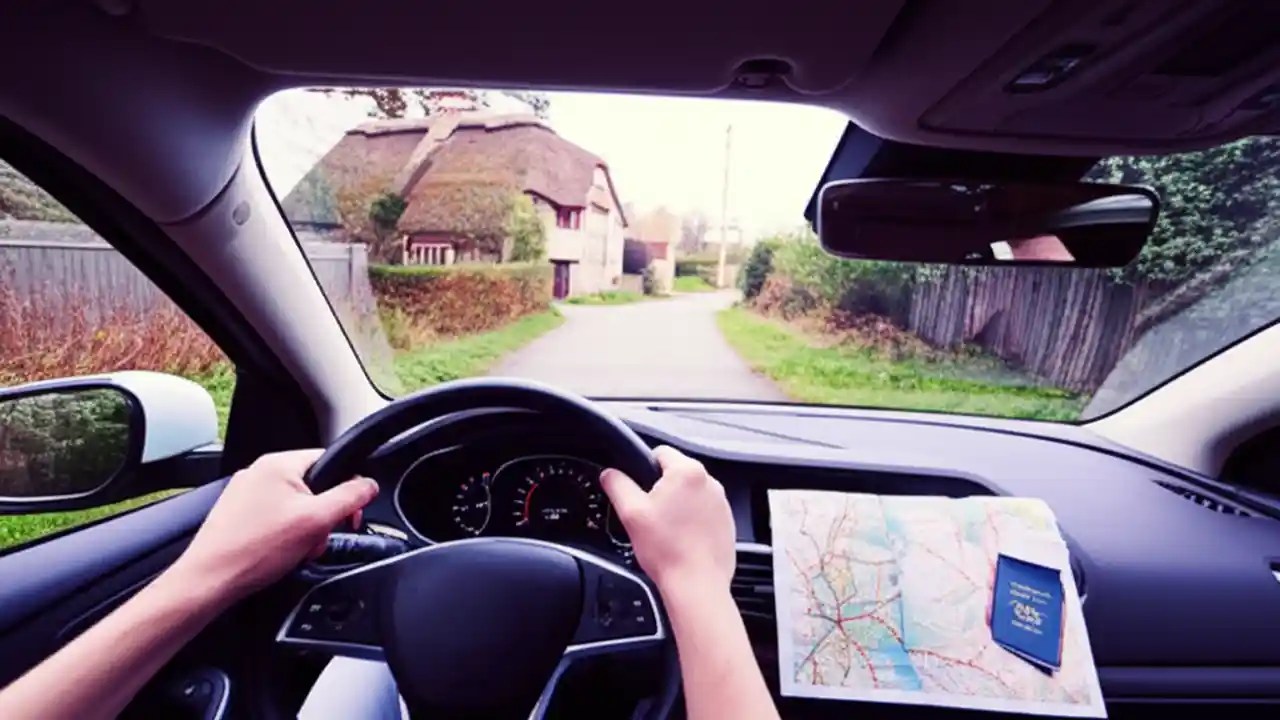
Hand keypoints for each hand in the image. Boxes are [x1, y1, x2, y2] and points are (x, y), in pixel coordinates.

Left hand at [171, 449, 377, 601]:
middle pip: (314, 486)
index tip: (350, 515)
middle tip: (317, 538)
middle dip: (323, 516)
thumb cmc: (253, 550)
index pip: (330, 462)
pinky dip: (285, 535)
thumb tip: (369, 485)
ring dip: (305, 529)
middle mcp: (259, 472)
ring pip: (296, 505)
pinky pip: (276, 518)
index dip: (347, 489)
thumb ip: (350, 498)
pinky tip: (279, 552)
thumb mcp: (316, 521)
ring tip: (295, 549)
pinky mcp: (238, 514)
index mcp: (278, 463)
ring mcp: (246, 493)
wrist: (210, 580)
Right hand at [600, 446, 734, 592]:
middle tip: (650, 516)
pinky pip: (703, 512)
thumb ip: (617, 485)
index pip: (660, 452)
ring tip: (667, 531)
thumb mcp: (631, 513)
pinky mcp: (727, 522)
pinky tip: (681, 539)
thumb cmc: (667, 550)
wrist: (696, 584)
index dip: (643, 468)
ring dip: (677, 506)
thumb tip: (610, 473)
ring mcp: (721, 503)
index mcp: (688, 472)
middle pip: (676, 474)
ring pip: (690, 494)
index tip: (639, 490)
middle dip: (661, 490)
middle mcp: (710, 482)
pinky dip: (692, 521)